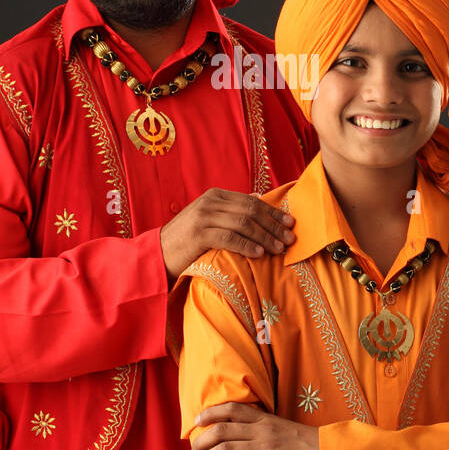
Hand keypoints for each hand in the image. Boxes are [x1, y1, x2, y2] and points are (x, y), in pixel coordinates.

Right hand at [160, 189, 294, 281]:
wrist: (158, 253)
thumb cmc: (187, 239)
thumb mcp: (209, 218)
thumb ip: (231, 208)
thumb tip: (258, 198)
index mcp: (216, 195)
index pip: (252, 201)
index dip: (273, 212)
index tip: (290, 224)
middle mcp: (210, 202)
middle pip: (251, 210)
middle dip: (273, 225)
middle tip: (289, 239)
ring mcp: (203, 217)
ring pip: (243, 223)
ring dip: (264, 237)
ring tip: (278, 249)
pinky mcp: (198, 234)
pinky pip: (229, 238)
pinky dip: (247, 245)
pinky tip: (259, 254)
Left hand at [191, 402, 321, 449]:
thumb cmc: (306, 443)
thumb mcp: (282, 427)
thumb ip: (261, 427)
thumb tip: (239, 433)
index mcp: (264, 419)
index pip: (231, 410)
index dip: (210, 414)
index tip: (197, 422)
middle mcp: (261, 430)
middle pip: (222, 431)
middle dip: (202, 442)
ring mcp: (264, 448)